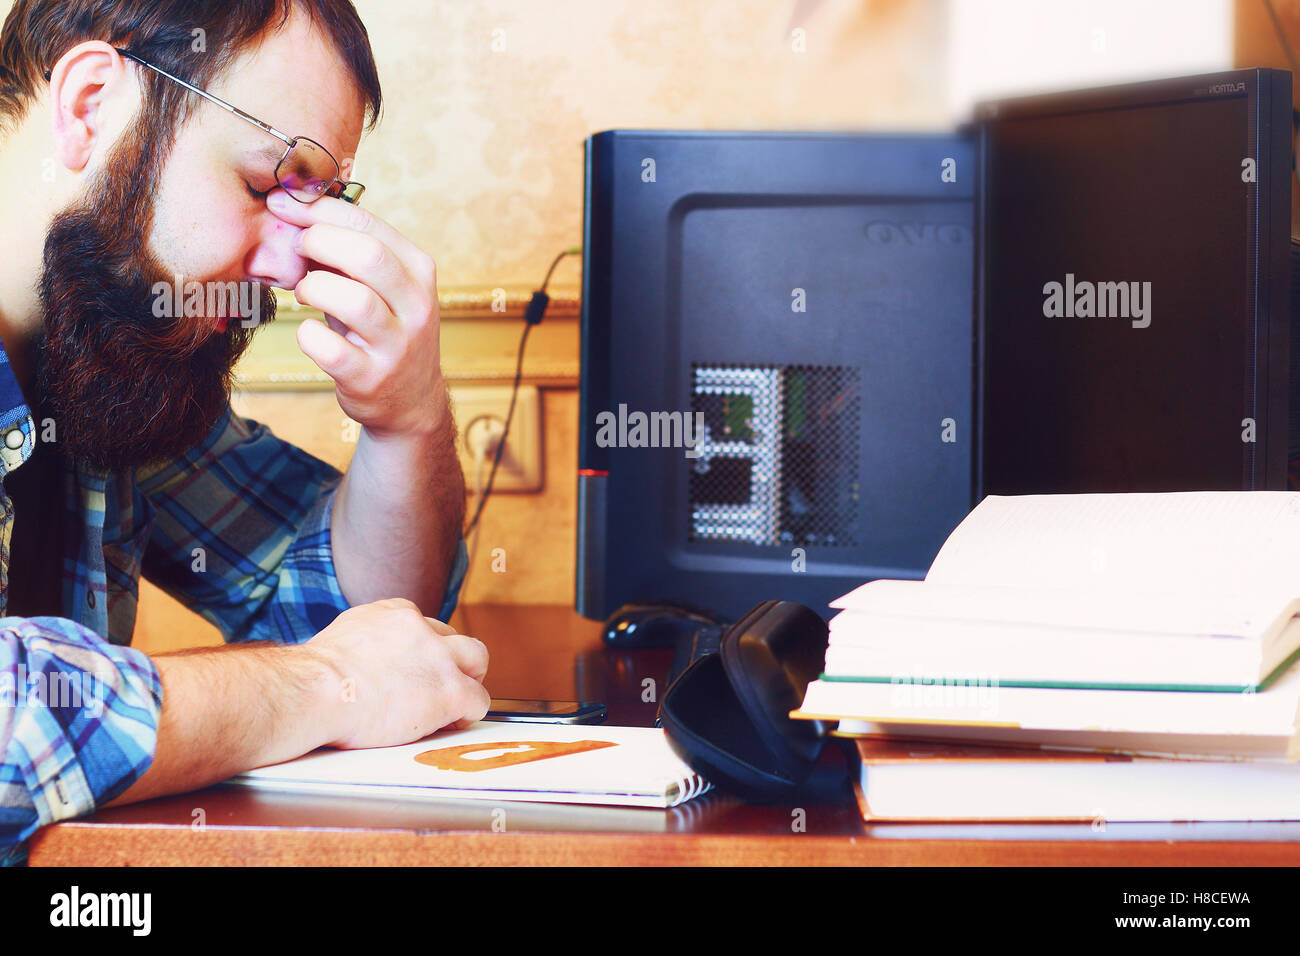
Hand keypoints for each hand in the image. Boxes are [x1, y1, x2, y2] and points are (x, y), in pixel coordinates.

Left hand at [267, 190, 443, 437]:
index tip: (282, 202)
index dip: (318, 208)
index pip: (369, 223)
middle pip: (367, 256)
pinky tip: (310, 333)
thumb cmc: (383, 329)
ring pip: (354, 301)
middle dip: (318, 243)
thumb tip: (294, 207)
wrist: (410, 399)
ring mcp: (397, 345)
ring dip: (313, 289)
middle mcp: (416, 306)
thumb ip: (351, 250)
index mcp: (418, 271)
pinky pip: (330, 349)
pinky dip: (308, 336)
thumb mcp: (383, 286)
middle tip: (295, 249)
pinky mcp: (372, 379)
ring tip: (303, 293)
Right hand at [307, 598, 489, 748]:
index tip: (415, 674)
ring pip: (477, 659)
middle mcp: (421, 628)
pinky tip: (449, 724)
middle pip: (456, 639)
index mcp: (395, 614)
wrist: (315, 691)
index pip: (425, 628)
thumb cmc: (314, 679)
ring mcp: (439, 657)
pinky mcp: (450, 689)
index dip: (425, 654)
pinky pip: (478, 700)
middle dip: (455, 663)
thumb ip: (367, 644)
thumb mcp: (342, 639)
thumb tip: (364, 664)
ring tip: (453, 705)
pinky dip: (468, 714)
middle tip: (442, 687)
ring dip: (468, 682)